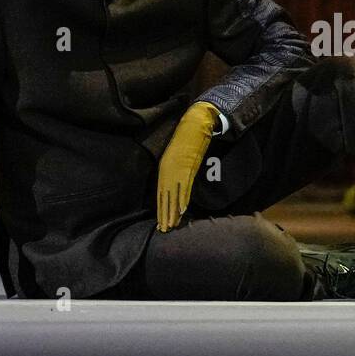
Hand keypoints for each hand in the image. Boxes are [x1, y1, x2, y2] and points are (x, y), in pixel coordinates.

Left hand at [156, 101, 220, 230]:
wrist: (193, 125)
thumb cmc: (185, 139)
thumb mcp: (175, 157)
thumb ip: (173, 171)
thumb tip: (174, 186)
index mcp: (163, 169)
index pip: (161, 194)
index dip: (161, 209)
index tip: (161, 223)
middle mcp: (167, 172)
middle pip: (165, 198)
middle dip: (165, 215)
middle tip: (164, 229)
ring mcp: (177, 171)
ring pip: (174, 196)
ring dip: (173, 212)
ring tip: (172, 225)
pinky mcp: (188, 168)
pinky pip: (185, 188)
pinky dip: (183, 200)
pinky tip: (182, 211)